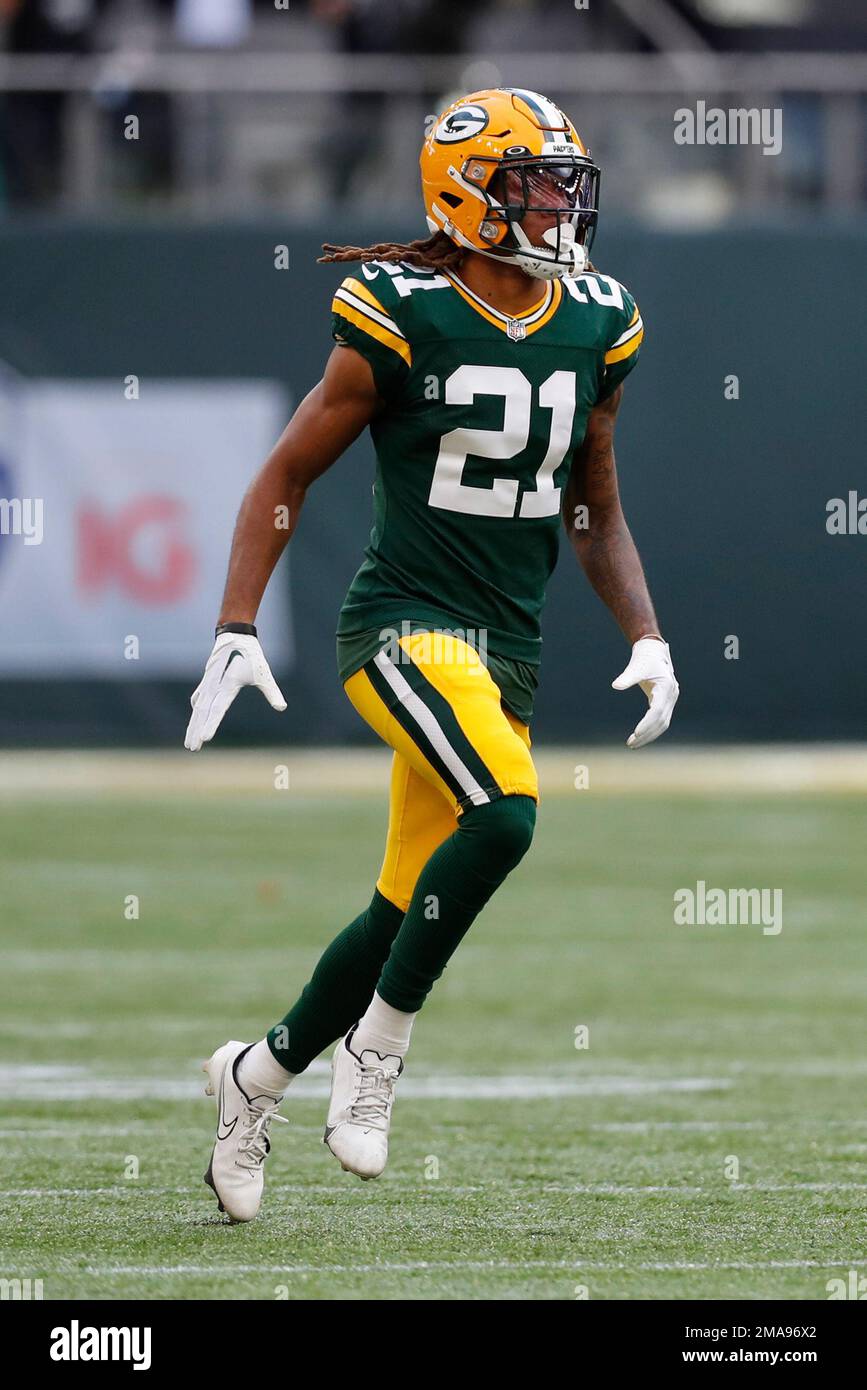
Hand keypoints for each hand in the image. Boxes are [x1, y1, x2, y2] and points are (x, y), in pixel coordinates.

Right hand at [184, 632, 285, 750]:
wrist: (235, 632)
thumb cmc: (251, 653)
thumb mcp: (263, 673)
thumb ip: (272, 692)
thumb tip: (282, 708)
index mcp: (226, 684)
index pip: (217, 710)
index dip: (211, 725)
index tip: (205, 739)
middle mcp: (214, 685)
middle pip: (203, 712)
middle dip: (197, 730)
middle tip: (192, 748)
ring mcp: (208, 682)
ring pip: (198, 707)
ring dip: (193, 723)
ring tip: (190, 740)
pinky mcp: (208, 680)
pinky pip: (200, 697)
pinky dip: (196, 709)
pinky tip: (195, 715)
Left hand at [612, 637, 678, 749]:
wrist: (653, 651)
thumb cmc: (644, 658)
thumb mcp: (635, 667)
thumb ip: (627, 678)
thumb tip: (616, 686)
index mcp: (666, 687)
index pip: (657, 711)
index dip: (647, 724)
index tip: (635, 734)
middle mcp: (671, 695)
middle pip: (661, 722)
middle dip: (647, 734)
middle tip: (630, 744)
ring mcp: (670, 699)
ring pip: (663, 723)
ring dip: (649, 735)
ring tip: (632, 743)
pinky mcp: (666, 702)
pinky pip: (660, 719)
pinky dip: (651, 729)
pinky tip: (639, 735)